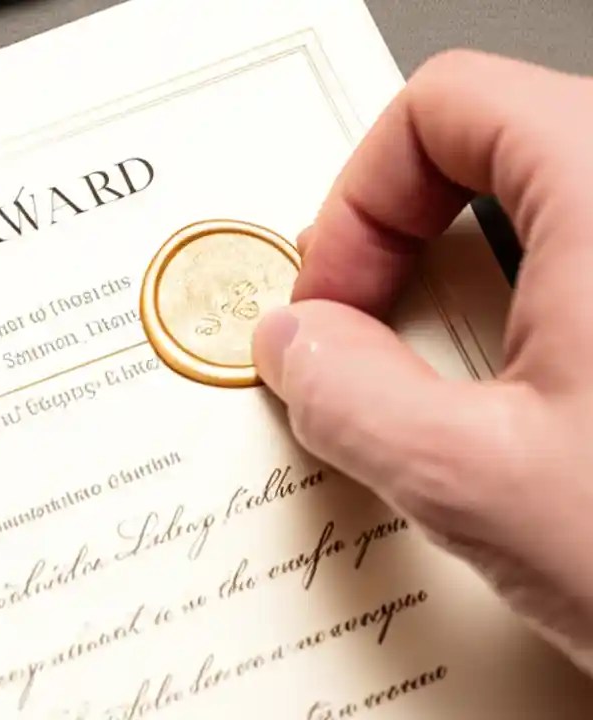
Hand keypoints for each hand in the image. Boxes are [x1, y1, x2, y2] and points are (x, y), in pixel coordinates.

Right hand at [252, 49, 592, 673]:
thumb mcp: (480, 482)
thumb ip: (351, 396)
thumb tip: (298, 348)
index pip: (446, 106)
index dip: (359, 199)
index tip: (337, 300)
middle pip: (494, 154)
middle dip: (404, 250)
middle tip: (367, 339)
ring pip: (553, 223)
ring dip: (473, 300)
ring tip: (449, 399)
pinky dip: (542, 332)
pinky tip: (534, 422)